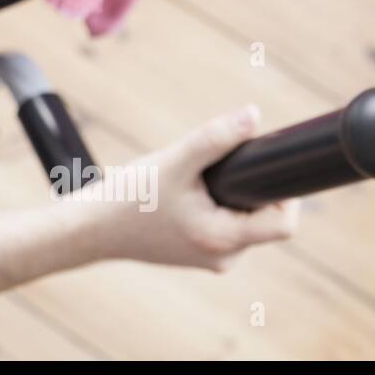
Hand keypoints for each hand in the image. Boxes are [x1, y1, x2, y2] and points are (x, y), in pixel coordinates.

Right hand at [75, 105, 300, 271]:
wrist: (90, 228)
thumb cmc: (129, 196)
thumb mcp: (174, 161)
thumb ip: (215, 138)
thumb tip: (254, 114)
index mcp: (224, 240)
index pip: (283, 222)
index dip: (284, 191)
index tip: (262, 164)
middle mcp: (224, 258)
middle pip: (263, 217)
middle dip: (245, 187)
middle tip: (210, 169)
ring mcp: (211, 259)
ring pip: (241, 219)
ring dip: (227, 196)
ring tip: (189, 183)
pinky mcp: (198, 254)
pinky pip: (223, 225)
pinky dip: (212, 206)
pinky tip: (182, 196)